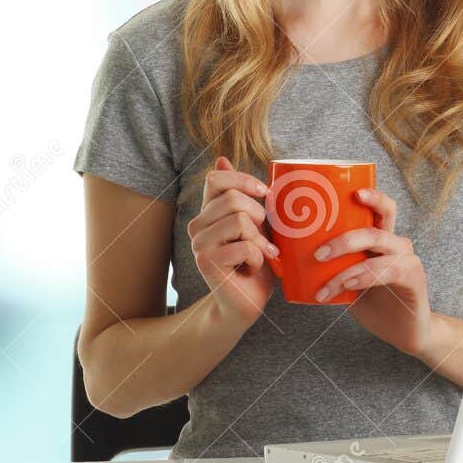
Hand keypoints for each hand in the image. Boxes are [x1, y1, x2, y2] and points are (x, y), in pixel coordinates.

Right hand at [187, 156, 279, 326]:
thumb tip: (221, 159)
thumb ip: (241, 196)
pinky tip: (253, 268)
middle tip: (264, 238)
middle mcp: (198, 225)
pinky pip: (244, 246)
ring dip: (259, 240)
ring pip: (240, 221)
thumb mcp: (254, 224)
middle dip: (259, 217)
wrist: (246, 303)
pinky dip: (258, 258)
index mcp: (208, 212)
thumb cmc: (254, 263)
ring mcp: (199, 244)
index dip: (244, 181)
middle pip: (233, 199)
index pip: (216, 179)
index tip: (264, 194)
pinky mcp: (206, 263)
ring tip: (260, 255)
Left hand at [313, 187, 433, 356]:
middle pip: (375, 229)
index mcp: (383, 238)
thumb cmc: (372, 300)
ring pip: (378, 250)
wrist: (403, 331)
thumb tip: (284, 257)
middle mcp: (398, 244)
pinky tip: (347, 289)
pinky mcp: (414, 279)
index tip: (354, 193)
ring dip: (346, 268)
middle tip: (317, 254)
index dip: (373, 196)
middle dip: (343, 239)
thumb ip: (329, 266)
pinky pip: (387, 272)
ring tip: (325, 285)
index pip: (383, 208)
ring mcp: (408, 260)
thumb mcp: (346, 280)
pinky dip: (363, 278)